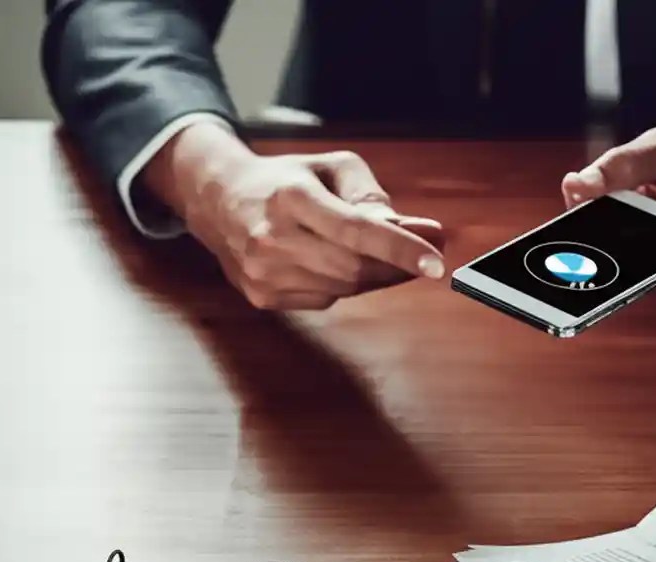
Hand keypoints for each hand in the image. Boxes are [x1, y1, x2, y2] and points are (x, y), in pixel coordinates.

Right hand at [145, 122, 445, 309]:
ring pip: (343, 288)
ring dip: (373, 275)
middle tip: (424, 255)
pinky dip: (342, 284)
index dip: (400, 248)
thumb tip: (415, 231)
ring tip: (377, 254)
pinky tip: (332, 262)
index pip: (355, 230)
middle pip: (354, 268)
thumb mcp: (330, 167)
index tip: (436, 260)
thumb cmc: (285, 181)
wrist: (218, 201)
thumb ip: (372, 196)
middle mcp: (272, 237)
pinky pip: (324, 299)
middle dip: (397, 265)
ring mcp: (263, 272)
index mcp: (291, 196)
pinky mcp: (262, 296)